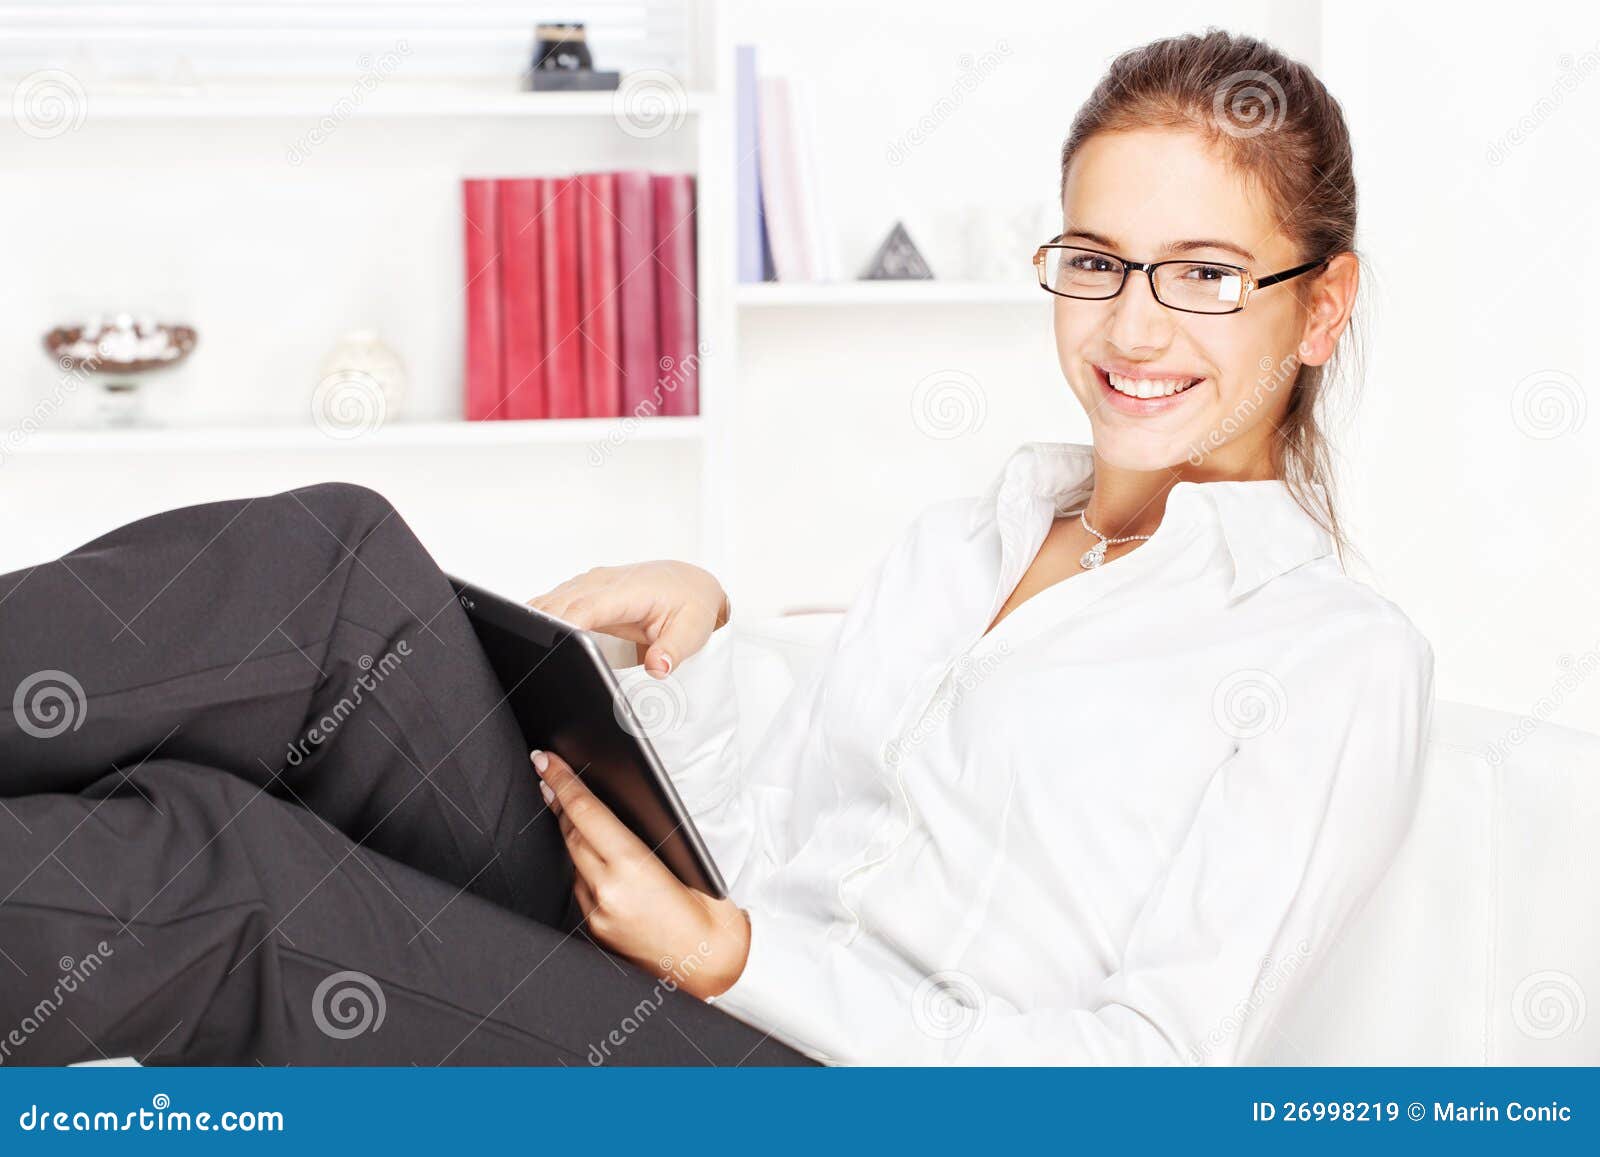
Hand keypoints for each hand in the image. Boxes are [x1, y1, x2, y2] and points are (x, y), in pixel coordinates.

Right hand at [527, 561, 728, 678]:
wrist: (690, 584)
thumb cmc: (691, 605)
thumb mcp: (692, 632)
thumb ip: (673, 651)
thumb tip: (658, 668)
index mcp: (629, 590)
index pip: (587, 606)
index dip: (565, 625)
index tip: (552, 646)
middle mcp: (604, 582)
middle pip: (560, 604)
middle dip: (542, 630)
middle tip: (533, 662)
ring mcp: (590, 584)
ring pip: (551, 601)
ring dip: (537, 623)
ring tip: (528, 653)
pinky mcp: (583, 591)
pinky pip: (553, 602)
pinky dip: (541, 619)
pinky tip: (533, 638)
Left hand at [532, 748, 748, 998]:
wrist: (712, 970)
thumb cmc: (711, 916)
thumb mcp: (686, 863)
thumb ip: (646, 840)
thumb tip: (618, 813)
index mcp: (633, 869)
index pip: (585, 813)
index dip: (561, 782)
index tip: (545, 761)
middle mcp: (607, 892)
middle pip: (570, 832)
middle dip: (558, 800)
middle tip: (548, 773)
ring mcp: (597, 914)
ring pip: (572, 860)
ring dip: (569, 832)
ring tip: (565, 806)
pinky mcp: (594, 931)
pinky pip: (579, 887)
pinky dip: (581, 865)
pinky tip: (588, 854)